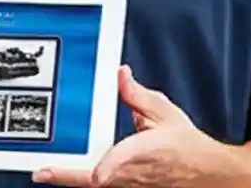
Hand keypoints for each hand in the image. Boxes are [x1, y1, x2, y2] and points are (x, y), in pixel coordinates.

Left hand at [32, 66, 223, 186]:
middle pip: (98, 180)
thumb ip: (138, 95)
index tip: (99, 175)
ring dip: (72, 179)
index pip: (125, 159)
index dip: (111, 166)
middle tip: (42, 172)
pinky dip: (87, 180)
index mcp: (145, 150)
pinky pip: (107, 186)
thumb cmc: (188, 146)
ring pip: (98, 186)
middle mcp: (136, 173)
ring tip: (45, 173)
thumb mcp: (164, 112)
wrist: (208, 173)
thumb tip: (120, 75)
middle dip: (69, 176)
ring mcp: (132, 185)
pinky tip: (65, 175)